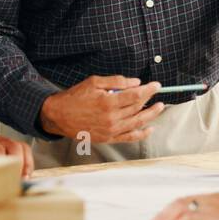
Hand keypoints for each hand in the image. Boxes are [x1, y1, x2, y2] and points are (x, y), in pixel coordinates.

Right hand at [39, 75, 163, 143]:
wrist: (59, 116)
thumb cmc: (75, 97)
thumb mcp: (94, 82)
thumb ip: (116, 81)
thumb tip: (135, 82)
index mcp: (108, 102)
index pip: (135, 96)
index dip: (148, 90)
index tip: (156, 85)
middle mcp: (111, 118)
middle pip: (138, 108)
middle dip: (150, 100)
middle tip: (158, 94)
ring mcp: (110, 130)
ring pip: (137, 123)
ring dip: (150, 116)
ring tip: (160, 108)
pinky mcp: (108, 138)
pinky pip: (129, 137)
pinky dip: (141, 134)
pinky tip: (149, 128)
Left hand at [150, 193, 218, 219]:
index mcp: (215, 198)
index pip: (186, 200)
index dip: (171, 209)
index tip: (160, 218)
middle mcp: (211, 199)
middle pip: (180, 202)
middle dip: (164, 214)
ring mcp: (213, 207)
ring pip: (181, 208)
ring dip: (166, 219)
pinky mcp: (216, 218)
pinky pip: (191, 219)